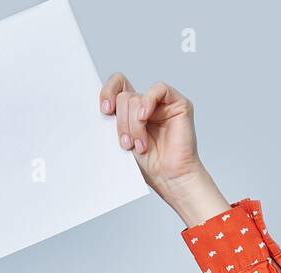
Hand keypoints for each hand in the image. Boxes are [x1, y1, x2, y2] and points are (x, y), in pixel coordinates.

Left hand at [98, 74, 203, 195]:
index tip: (105, 110)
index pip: (117, 86)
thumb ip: (113, 122)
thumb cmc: (149, 165)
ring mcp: (162, 104)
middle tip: (127, 143)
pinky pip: (159, 89)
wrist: (169, 178)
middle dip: (122, 122)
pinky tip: (145, 117)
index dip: (107, 92)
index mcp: (131, 112)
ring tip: (140, 145)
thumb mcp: (122, 141)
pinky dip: (148, 102)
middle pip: (124, 97)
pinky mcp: (178, 104)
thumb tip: (102, 108)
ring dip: (134, 125)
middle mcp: (146, 105)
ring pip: (136, 99)